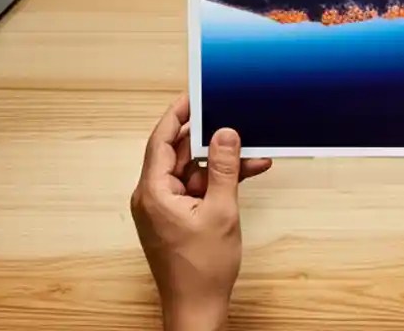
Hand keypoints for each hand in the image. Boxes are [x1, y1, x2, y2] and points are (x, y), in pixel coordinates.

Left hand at [131, 97, 272, 330]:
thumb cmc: (202, 269)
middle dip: (208, 139)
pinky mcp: (176, 218)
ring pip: (192, 172)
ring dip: (221, 164)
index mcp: (153, 192)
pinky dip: (218, 182)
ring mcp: (163, 208)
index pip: (162, 141)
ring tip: (251, 155)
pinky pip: (196, 189)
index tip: (194, 95)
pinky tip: (245, 175)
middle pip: (179, 154)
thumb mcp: (222, 210)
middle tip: (230, 117)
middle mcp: (152, 197)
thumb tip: (226, 133)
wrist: (198, 308)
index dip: (178, 115)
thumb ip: (225, 168)